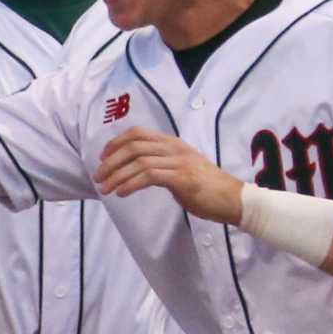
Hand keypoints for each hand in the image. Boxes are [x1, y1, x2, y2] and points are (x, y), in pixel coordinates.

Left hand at [95, 128, 245, 221]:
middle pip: (133, 147)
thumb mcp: (182, 169)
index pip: (138, 134)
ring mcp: (179, 162)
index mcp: (173, 143)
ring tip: (105, 189)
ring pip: (138, 162)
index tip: (102, 157)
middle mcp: (175, 148)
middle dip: (110, 162)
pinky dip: (130, 184)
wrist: (234, 200)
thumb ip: (162, 164)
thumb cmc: (207, 188)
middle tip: (98, 176)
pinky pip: (149, 176)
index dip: (116, 143)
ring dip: (116, 176)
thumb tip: (136, 170)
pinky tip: (121, 193)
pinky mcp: (182, 178)